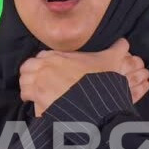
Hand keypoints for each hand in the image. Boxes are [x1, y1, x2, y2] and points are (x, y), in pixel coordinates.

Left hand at [19, 38, 148, 116]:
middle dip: (30, 76)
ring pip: (24, 83)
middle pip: (26, 69)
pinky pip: (28, 99)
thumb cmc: (100, 82)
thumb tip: (124, 43)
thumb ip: (115, 50)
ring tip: (36, 95)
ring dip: (29, 89)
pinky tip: (39, 106)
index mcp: (57, 56)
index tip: (46, 71)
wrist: (97, 103)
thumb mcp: (109, 62)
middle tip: (37, 84)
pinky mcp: (38, 100)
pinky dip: (33, 104)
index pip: (39, 57)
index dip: (42, 65)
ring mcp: (39, 84)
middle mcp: (45, 67)